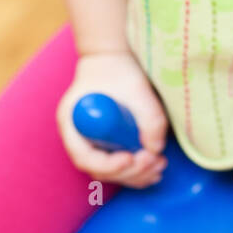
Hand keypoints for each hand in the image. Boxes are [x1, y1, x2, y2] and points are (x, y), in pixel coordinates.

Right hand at [56, 50, 169, 188]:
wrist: (112, 56)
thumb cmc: (118, 68)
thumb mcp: (136, 89)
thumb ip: (149, 117)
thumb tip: (155, 149)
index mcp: (72, 121)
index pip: (85, 157)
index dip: (108, 165)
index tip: (130, 158)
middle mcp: (78, 136)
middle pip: (99, 170)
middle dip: (129, 172)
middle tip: (153, 162)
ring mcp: (91, 142)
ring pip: (110, 172)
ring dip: (136, 175)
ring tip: (159, 166)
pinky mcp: (106, 143)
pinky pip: (118, 165)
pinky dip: (136, 171)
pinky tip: (155, 168)